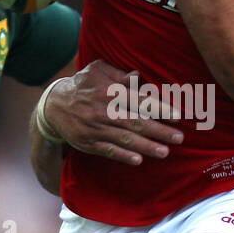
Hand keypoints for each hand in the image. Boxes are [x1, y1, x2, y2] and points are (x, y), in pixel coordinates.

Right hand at [43, 60, 184, 165]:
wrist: (54, 106)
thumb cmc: (83, 85)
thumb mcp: (98, 71)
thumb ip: (119, 75)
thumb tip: (138, 76)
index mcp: (109, 91)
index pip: (139, 101)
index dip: (159, 108)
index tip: (176, 115)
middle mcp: (103, 111)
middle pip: (136, 122)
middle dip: (159, 131)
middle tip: (179, 138)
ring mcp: (96, 129)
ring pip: (125, 139)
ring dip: (146, 147)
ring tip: (165, 152)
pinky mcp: (89, 143)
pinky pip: (109, 151)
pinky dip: (123, 156)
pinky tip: (138, 160)